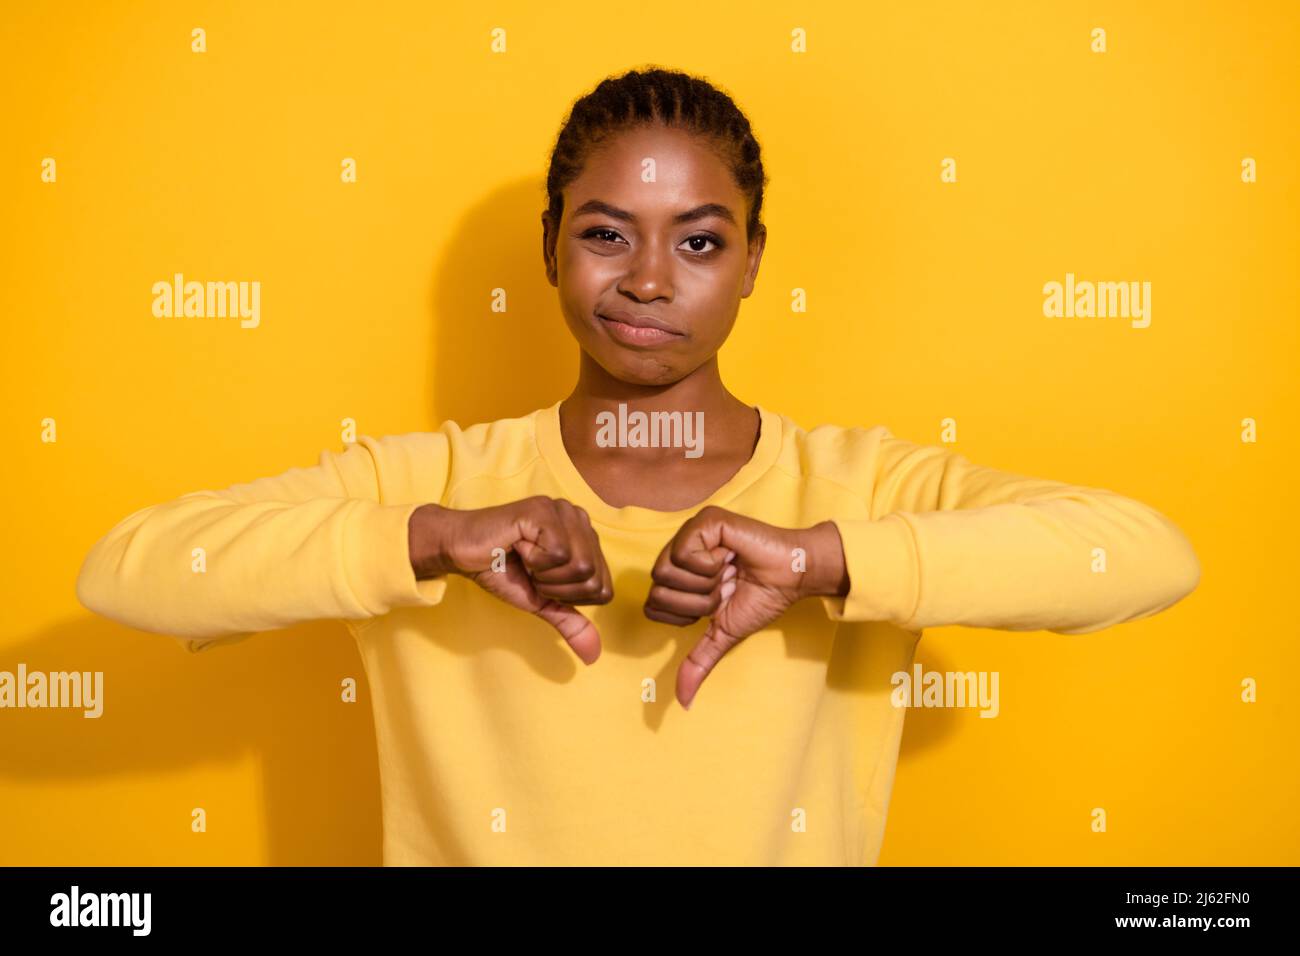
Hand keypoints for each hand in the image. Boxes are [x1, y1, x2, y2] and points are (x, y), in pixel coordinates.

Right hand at [410, 497, 612, 664]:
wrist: (460, 550)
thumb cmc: (501, 570)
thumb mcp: (541, 601)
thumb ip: (569, 621)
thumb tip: (593, 655)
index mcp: (585, 537)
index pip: (603, 588)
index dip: (569, 597)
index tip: (541, 580)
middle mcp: (579, 518)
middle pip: (593, 577)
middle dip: (556, 587)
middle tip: (530, 570)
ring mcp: (562, 511)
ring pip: (580, 566)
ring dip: (545, 575)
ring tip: (524, 557)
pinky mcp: (544, 510)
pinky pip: (558, 553)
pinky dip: (534, 561)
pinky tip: (518, 546)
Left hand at [643, 505, 848, 709]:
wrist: (793, 576)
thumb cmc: (762, 597)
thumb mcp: (724, 633)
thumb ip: (699, 661)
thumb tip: (683, 701)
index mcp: (678, 577)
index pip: (653, 606)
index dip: (685, 614)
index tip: (716, 603)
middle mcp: (678, 553)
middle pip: (658, 591)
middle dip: (698, 601)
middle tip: (725, 587)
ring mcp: (690, 534)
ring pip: (666, 572)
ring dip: (706, 584)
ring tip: (729, 571)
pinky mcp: (705, 521)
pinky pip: (685, 552)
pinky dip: (710, 565)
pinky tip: (731, 556)